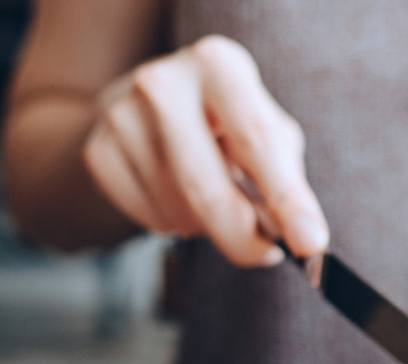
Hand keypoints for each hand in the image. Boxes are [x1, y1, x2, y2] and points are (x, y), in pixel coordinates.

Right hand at [82, 35, 327, 266]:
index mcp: (218, 65)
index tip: (309, 244)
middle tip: (266, 254)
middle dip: (242, 237)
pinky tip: (178, 199)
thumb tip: (302, 238)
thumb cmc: (224, 124)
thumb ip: (285, 180)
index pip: (256, 141)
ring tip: (213, 199)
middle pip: (206, 188)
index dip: (287, 199)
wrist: (146, 109)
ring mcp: (121, 116)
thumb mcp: (264, 131)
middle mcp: (163, 82)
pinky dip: (174, 225)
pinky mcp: (98, 151)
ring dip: (208, 226)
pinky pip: (149, 219)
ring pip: (178, 211)